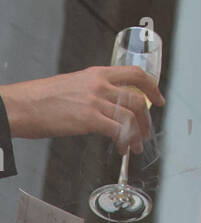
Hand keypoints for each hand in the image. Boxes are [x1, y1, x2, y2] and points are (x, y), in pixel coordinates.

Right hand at [0, 68, 163, 152]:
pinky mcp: (88, 119)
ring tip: (136, 146)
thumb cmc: (40, 98)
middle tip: (147, 132)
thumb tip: (106, 103)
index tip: (158, 99)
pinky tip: (122, 148)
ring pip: (131, 115)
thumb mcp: (73, 83)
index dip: (152, 86)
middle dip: (147, 118)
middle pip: (137, 98)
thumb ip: (93, 89)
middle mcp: (100, 84)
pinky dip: (124, 140)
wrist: (20, 106)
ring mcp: (95, 101)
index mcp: (98, 73)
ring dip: (138, 133)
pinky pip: (117, 129)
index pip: (135, 73)